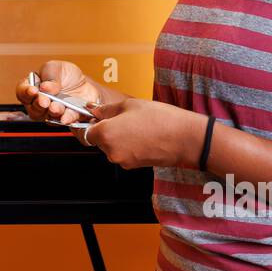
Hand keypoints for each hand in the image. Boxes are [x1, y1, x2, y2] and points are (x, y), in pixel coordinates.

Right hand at [15, 60, 101, 124]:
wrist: (84, 83)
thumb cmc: (65, 74)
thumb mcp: (56, 68)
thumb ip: (49, 76)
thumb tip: (45, 87)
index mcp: (32, 86)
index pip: (22, 91)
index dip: (25, 92)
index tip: (33, 90)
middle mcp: (38, 102)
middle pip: (32, 108)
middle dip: (38, 104)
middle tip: (44, 101)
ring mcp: (50, 112)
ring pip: (46, 117)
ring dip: (51, 112)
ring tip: (56, 108)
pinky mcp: (64, 118)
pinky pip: (63, 121)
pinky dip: (65, 119)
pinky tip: (66, 117)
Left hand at [75, 97, 201, 168]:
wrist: (184, 138)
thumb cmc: (160, 119)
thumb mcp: (130, 105)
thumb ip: (107, 109)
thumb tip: (95, 110)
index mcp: (106, 134)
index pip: (87, 131)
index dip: (93, 123)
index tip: (99, 117)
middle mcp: (111, 151)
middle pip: (100, 140)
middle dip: (108, 130)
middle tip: (125, 118)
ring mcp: (122, 160)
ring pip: (113, 147)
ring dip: (120, 138)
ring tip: (138, 126)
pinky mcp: (134, 166)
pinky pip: (124, 154)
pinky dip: (129, 146)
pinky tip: (143, 136)